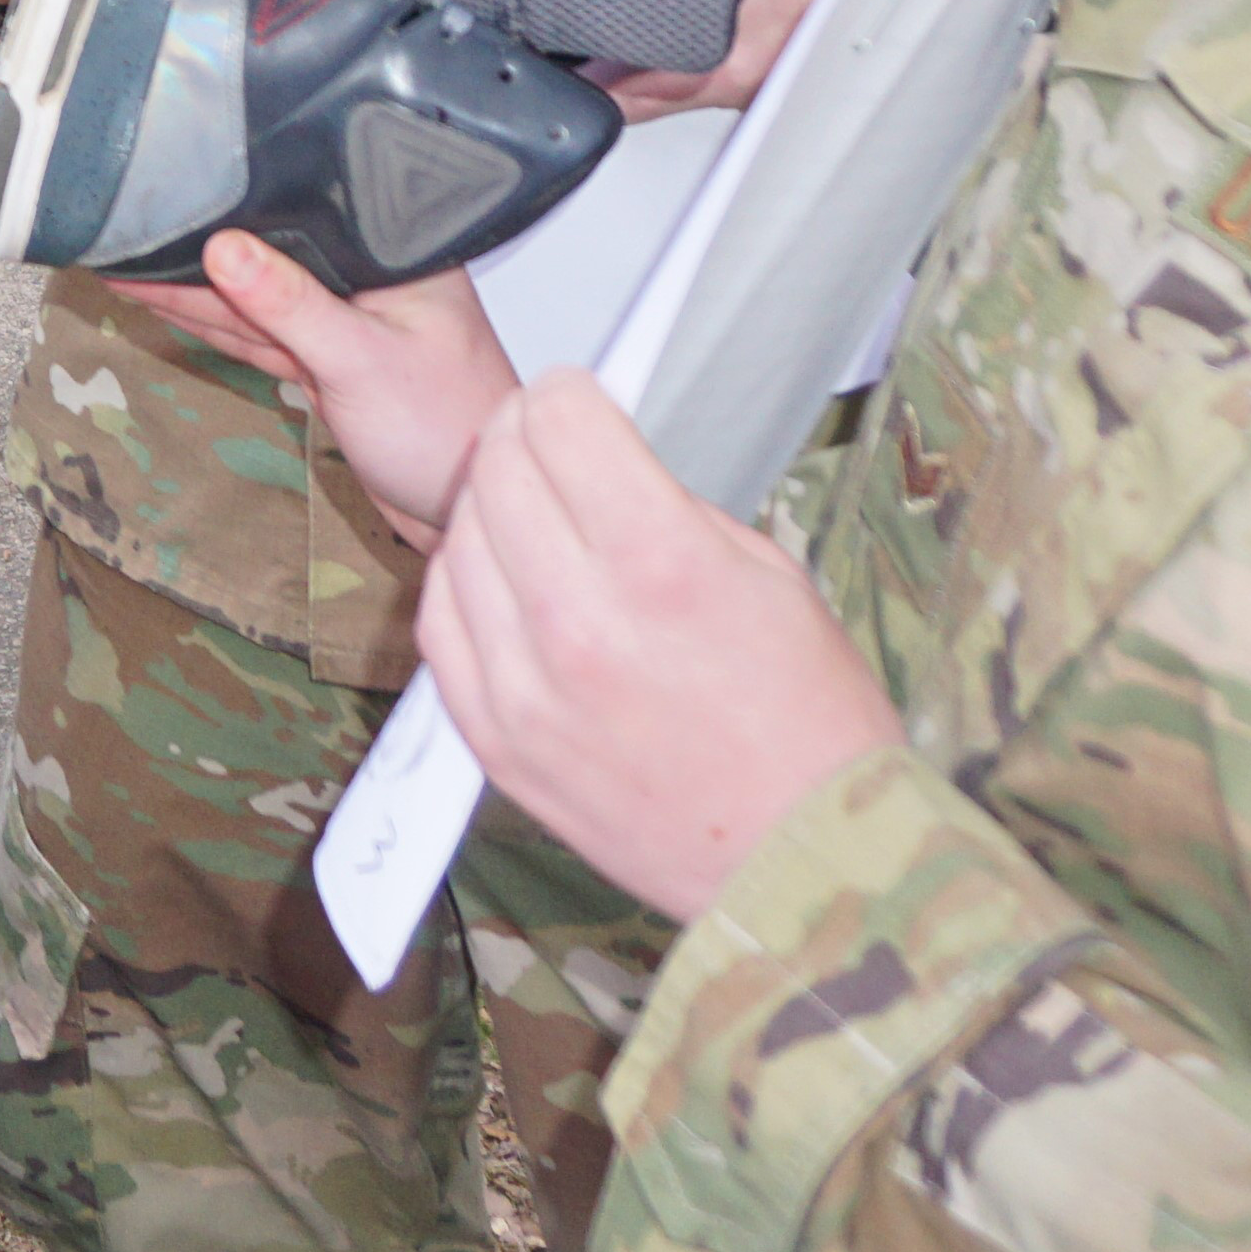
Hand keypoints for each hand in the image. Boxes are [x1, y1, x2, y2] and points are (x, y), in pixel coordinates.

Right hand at [126, 229, 516, 536]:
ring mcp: (350, 324)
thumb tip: (223, 249)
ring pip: (261, 301)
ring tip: (129, 268)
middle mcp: (373, 281)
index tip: (173, 199)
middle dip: (205, 250)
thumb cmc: (448, 430)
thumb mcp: (359, 359)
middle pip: (276, 256)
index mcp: (399, 255)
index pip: (309, 211)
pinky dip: (221, 327)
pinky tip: (175, 307)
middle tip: (129, 235)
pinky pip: (264, 336)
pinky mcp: (333, 365)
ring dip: (198, 292)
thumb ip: (288, 305)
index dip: (242, 204)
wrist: (470, 513)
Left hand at [418, 371, 898, 920]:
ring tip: (526, 505)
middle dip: (522, 433)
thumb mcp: (768, 574)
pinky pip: (442, 626)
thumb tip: (597, 457)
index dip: (570, 393)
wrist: (800, 858)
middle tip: (546, 436)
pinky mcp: (496, 739)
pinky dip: (460, 583)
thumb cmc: (808, 724)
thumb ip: (669, 504)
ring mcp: (525, 687)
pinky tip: (495, 573)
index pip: (563, 423)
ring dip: (488, 504)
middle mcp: (580, 621)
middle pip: (501, 470)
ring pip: (459, 541)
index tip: (580, 397)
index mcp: (663, 566)